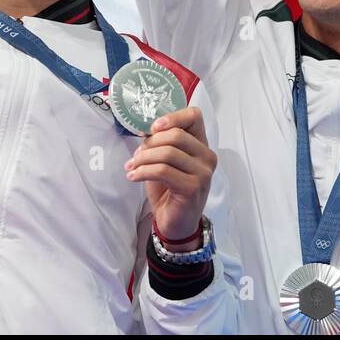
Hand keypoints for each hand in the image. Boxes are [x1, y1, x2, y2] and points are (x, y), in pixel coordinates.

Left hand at [124, 106, 216, 247]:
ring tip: (132, 167)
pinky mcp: (193, 188)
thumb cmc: (169, 189)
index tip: (152, 128)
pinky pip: (162, 171)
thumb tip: (145, 130)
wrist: (176, 223)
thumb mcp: (165, 161)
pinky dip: (142, 171)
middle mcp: (207, 156)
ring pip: (167, 153)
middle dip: (149, 144)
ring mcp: (203, 173)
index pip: (195, 116)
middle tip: (136, 156)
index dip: (173, 117)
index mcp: (201, 145)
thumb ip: (161, 144)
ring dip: (143, 159)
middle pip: (176, 135)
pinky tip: (132, 176)